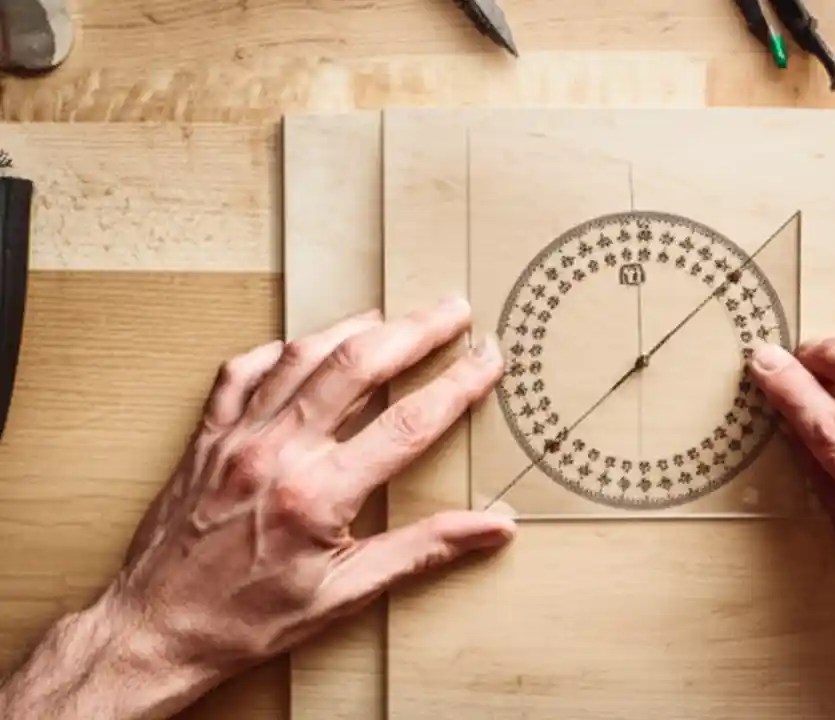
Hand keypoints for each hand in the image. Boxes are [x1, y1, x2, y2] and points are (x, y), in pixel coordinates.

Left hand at [0, 300, 514, 719]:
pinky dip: (281, 351)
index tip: (487, 361)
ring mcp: (236, 437)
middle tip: (451, 311)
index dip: (457, 385)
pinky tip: (305, 348)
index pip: (408, 423)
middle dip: (414, 330)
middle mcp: (277, 452)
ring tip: (391, 317)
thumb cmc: (246, 620)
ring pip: (303, 355)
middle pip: (358, 365)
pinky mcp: (206, 437)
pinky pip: (244, 371)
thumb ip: (424, 550)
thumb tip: (491, 528)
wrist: (156, 631)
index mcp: (319, 495)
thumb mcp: (346, 594)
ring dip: (353, 328)